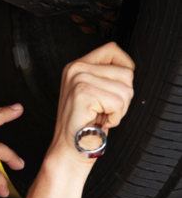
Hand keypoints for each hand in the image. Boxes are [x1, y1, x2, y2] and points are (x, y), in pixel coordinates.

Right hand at [50, 42, 134, 163]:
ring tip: (101, 115)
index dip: (124, 67)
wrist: (70, 148)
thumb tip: (127, 69)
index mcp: (76, 66)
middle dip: (123, 96)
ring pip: (125, 90)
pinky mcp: (83, 94)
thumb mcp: (93, 92)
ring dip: (120, 109)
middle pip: (126, 73)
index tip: (115, 87)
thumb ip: (105, 75)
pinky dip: (115, 117)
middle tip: (104, 108)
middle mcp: (75, 69)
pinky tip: (100, 121)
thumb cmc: (83, 124)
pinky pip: (118, 103)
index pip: (112, 49)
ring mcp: (78, 80)